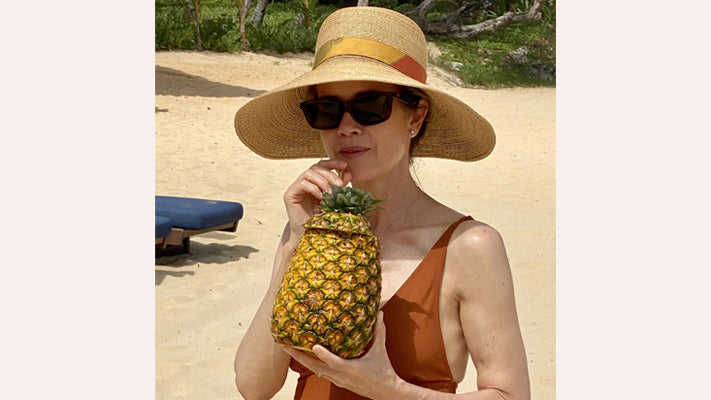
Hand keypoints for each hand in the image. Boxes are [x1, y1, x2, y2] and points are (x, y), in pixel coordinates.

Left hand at [282, 312, 399, 398]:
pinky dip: (311, 364)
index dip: (324, 355)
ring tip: (289, 349)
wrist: (386, 392)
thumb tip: (379, 313)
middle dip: (299, 356)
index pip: (334, 362)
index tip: (313, 346)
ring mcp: (338, 380)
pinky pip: (321, 372)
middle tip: (285, 346)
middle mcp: (341, 376)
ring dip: (302, 360)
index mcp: (351, 368)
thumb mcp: (380, 350)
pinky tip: (305, 357)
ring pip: (315, 370)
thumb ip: (379, 332)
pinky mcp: (338, 382)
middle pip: (315, 367)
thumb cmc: (383, 371)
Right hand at [283, 159, 351, 237]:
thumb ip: (339, 187)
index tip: (344, 166)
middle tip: (340, 184)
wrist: (309, 235)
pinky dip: (314, 188)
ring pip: (308, 173)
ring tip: (330, 193)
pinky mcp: (289, 195)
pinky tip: (321, 197)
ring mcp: (295, 188)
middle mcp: (303, 182)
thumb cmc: (321, 219)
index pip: (321, 166)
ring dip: (322, 182)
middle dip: (330, 174)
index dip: (332, 163)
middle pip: (316, 168)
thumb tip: (348, 173)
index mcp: (313, 182)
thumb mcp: (334, 200)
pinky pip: (302, 184)